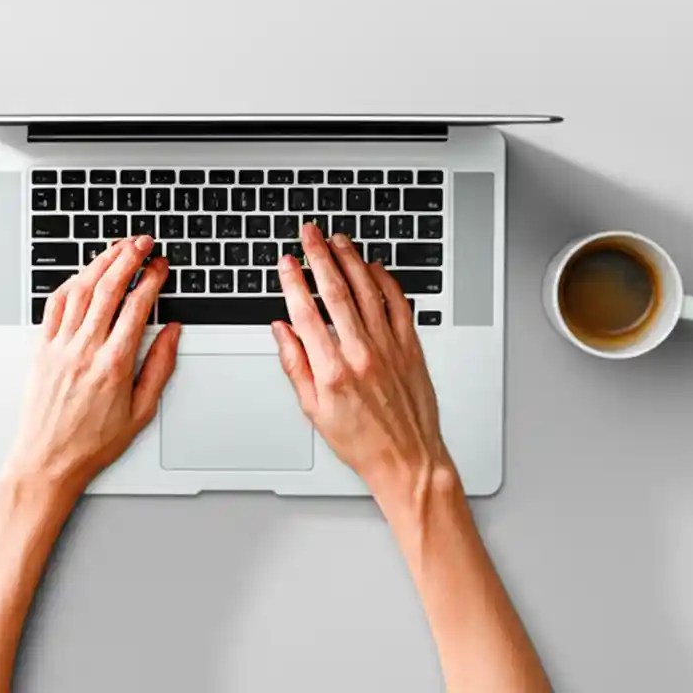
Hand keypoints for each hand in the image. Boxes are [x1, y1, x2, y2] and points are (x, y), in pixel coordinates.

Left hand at [5, 235, 181, 496]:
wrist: (48, 460)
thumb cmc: (92, 443)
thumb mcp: (141, 412)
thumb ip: (159, 367)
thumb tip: (172, 333)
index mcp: (114, 364)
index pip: (137, 306)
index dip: (152, 279)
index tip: (160, 265)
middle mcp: (85, 350)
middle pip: (108, 289)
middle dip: (128, 258)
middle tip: (142, 242)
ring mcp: (60, 346)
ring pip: (80, 291)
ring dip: (100, 263)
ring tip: (116, 248)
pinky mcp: (41, 349)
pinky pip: (54, 306)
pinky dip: (69, 284)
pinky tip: (82, 275)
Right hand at [271, 224, 459, 519]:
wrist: (407, 459)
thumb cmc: (361, 441)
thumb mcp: (313, 410)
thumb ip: (295, 366)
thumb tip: (282, 330)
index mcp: (332, 370)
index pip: (306, 313)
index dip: (293, 282)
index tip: (286, 262)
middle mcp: (361, 353)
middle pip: (335, 291)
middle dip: (320, 256)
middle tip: (310, 234)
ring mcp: (389, 347)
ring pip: (367, 290)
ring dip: (350, 260)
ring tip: (338, 240)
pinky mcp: (410, 347)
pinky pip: (398, 304)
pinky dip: (386, 281)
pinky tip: (374, 267)